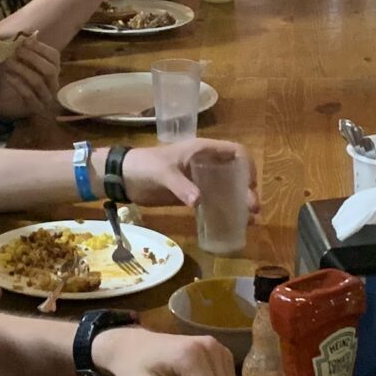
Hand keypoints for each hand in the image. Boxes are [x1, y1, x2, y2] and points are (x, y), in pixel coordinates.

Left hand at [0, 37, 61, 120]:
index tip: (25, 41)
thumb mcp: (21, 64)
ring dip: (22, 69)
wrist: (8, 104)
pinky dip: (16, 83)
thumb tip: (23, 37)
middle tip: (17, 51)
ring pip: (38, 81)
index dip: (40, 48)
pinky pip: (28, 94)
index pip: (54, 56)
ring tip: (8, 62)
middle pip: (50, 69)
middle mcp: (54, 84)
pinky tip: (7, 76)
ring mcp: (46, 98)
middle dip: (33, 58)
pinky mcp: (36, 108)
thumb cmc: (16, 81)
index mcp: (53, 71)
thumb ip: (24, 52)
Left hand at [120, 138, 256, 211]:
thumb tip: (199, 202)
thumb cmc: (144, 166)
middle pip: (235, 173)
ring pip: (227, 189)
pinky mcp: (191, 194)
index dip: (247, 165)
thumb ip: (180, 186)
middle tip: (252, 209)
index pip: (236, 151)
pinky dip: (224, 211)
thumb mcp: (163, 173)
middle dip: (247, 189)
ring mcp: (200, 180)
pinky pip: (213, 201)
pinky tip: (232, 224)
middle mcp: (206, 164)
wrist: (123, 177)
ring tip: (250, 220)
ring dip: (239, 202)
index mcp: (203, 150)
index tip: (250, 184)